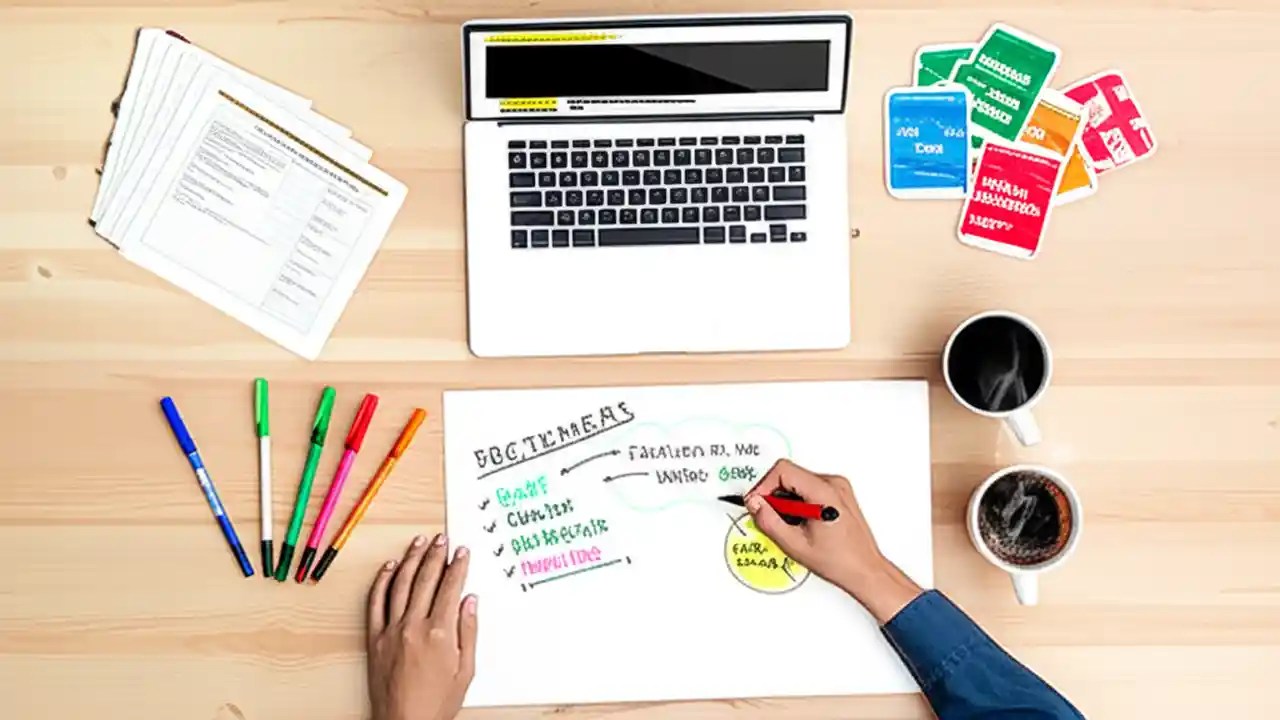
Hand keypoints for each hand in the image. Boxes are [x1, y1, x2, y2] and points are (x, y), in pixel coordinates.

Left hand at [367, 534, 477, 719]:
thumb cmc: (436, 704)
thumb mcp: (466, 670)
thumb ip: (469, 631)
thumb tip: (470, 600)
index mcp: (440, 633)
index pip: (451, 587)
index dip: (458, 566)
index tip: (462, 552)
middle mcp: (414, 626)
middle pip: (426, 579)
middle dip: (436, 555)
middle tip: (442, 539)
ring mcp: (391, 630)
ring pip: (400, 584)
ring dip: (411, 559)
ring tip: (419, 542)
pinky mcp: (375, 638)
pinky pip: (376, 602)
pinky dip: (382, 581)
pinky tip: (389, 567)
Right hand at [746, 459, 921, 622]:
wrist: (865, 569)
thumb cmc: (840, 561)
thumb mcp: (795, 545)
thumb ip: (769, 521)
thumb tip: (755, 504)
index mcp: (824, 492)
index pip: (783, 470)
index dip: (764, 485)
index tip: (757, 502)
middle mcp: (833, 484)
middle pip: (790, 474)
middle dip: (774, 496)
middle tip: (772, 518)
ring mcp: (838, 488)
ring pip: (798, 482)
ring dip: (787, 501)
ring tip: (792, 525)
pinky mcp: (838, 494)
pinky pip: (809, 489)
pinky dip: (799, 503)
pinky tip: (802, 523)